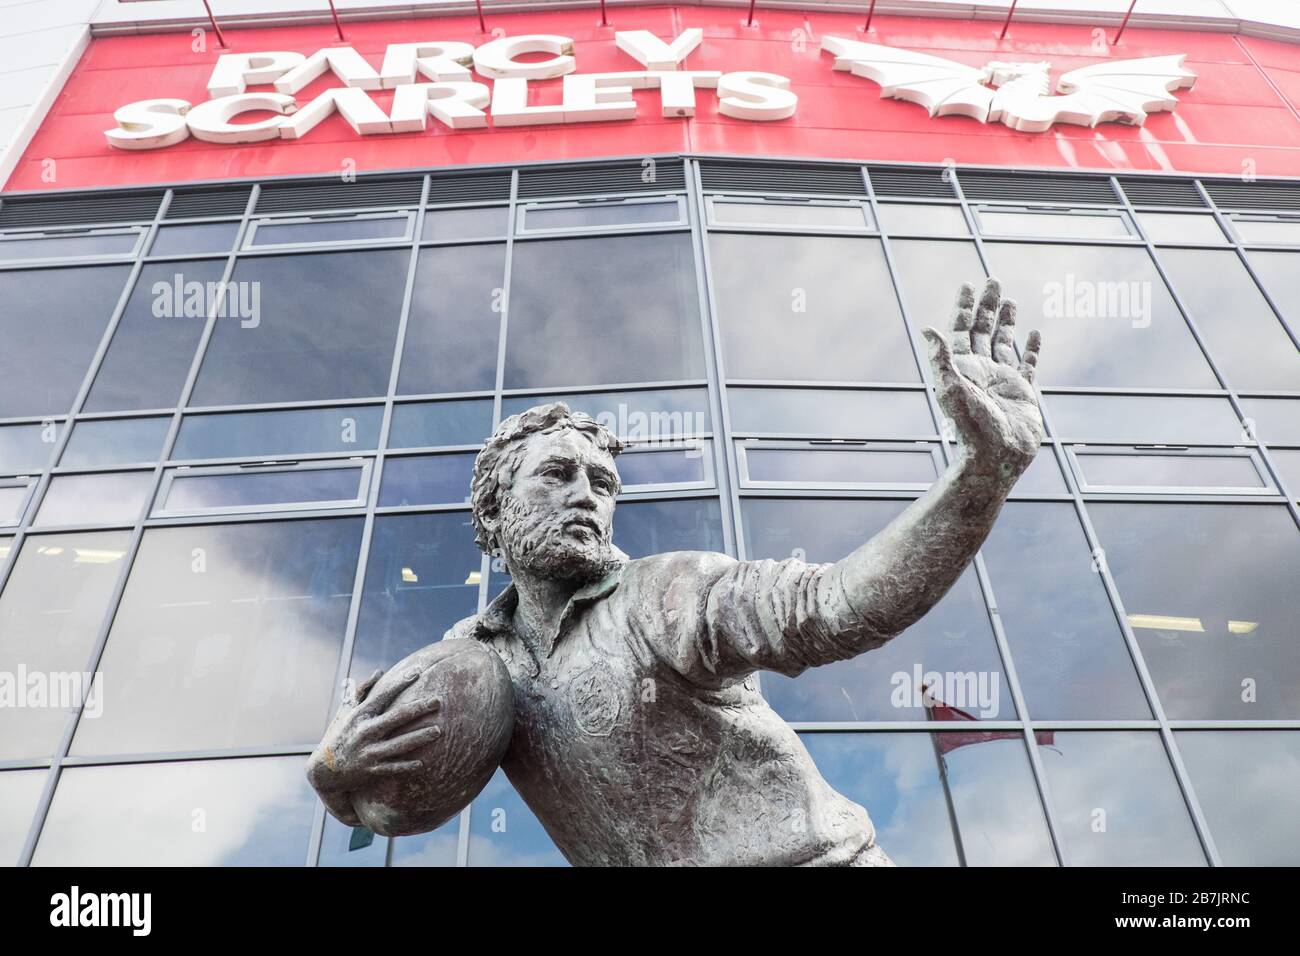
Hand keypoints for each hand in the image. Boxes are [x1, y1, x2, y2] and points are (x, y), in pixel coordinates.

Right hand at [305, 666, 444, 797]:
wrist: (324, 770)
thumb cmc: (338, 735)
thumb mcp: (346, 712)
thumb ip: (362, 692)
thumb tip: (379, 672)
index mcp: (359, 716)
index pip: (383, 695)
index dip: (400, 683)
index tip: (418, 671)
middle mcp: (364, 732)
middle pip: (396, 717)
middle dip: (418, 708)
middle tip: (438, 701)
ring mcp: (368, 752)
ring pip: (398, 744)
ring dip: (419, 737)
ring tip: (438, 731)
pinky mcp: (371, 770)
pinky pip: (392, 767)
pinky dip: (407, 765)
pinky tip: (422, 762)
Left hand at [921, 277, 1043, 471]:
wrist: (996, 458)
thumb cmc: (971, 428)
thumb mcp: (952, 389)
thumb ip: (940, 359)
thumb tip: (926, 329)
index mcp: (962, 367)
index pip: (960, 329)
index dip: (964, 307)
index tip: (968, 284)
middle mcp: (981, 371)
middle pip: (983, 330)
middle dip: (987, 306)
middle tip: (993, 281)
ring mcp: (1002, 380)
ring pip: (1005, 343)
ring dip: (1007, 322)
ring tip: (1010, 300)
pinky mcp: (1023, 392)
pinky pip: (1028, 365)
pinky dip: (1031, 348)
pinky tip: (1034, 333)